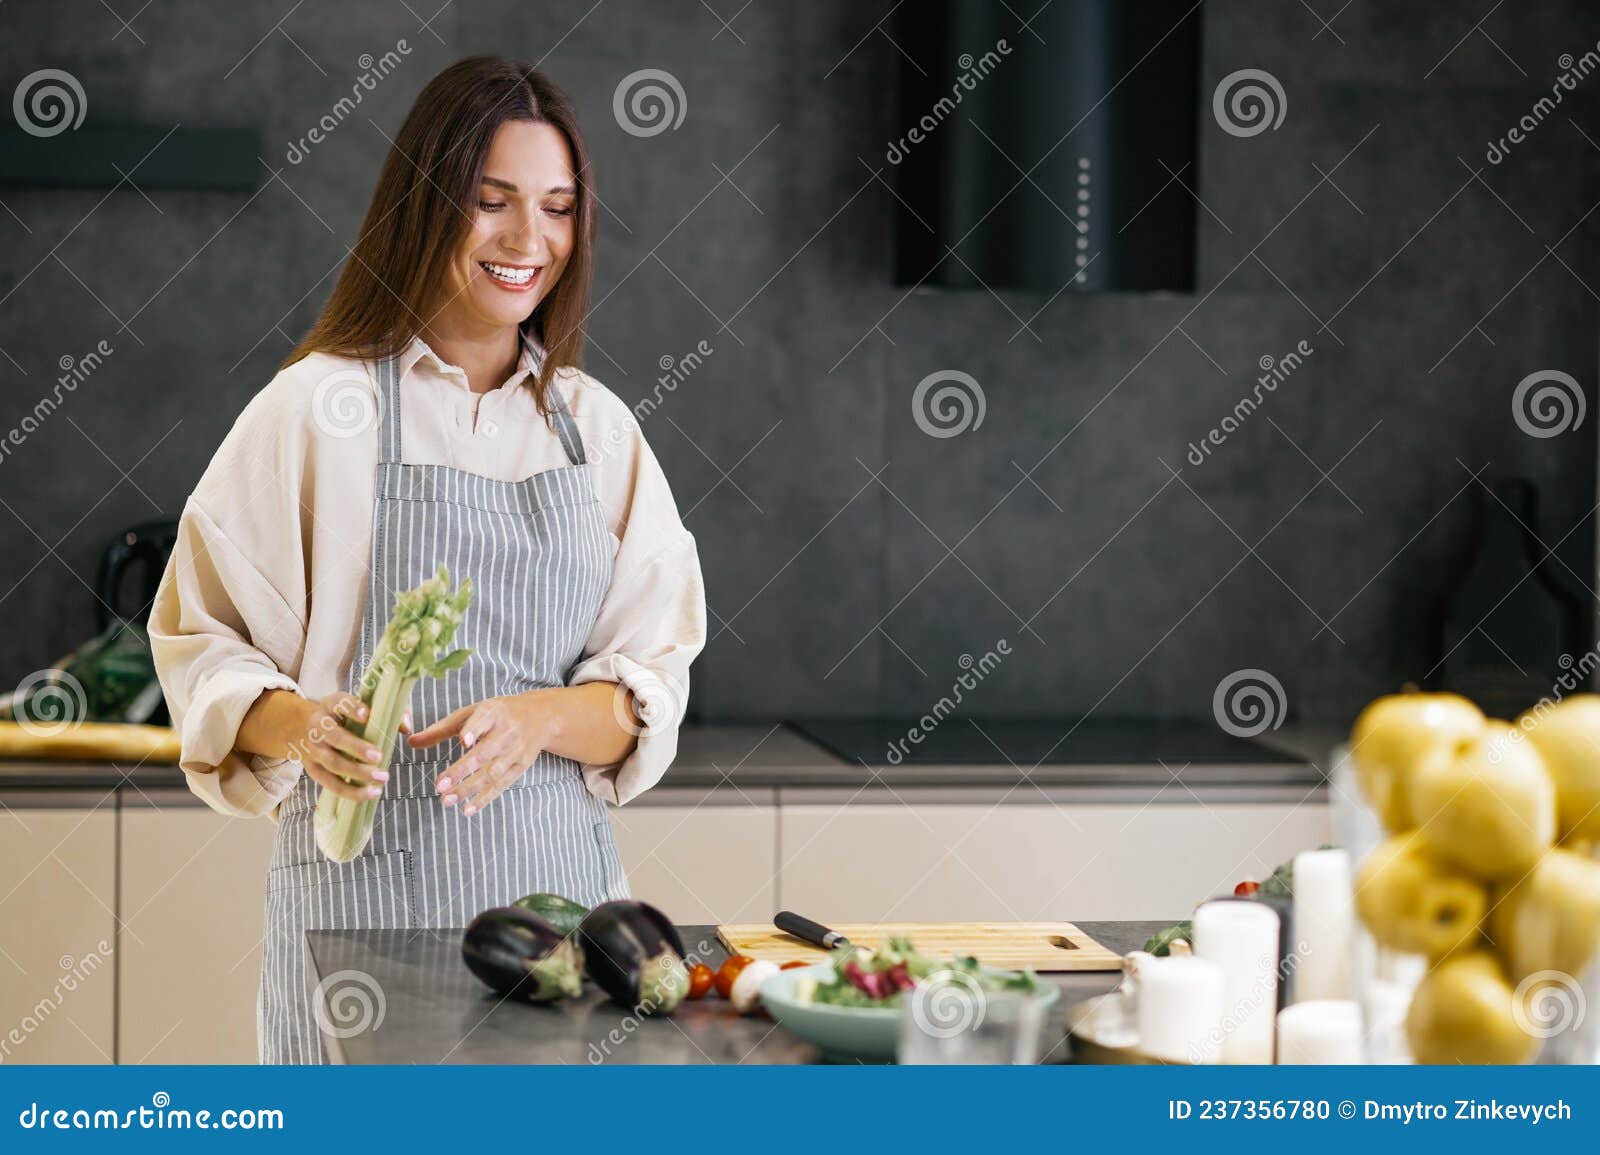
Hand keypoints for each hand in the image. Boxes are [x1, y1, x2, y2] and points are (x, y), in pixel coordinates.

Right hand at [288, 692, 411, 802]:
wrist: (303, 726)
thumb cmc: (343, 716)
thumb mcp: (359, 706)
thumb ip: (388, 712)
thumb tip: (406, 727)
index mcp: (331, 705)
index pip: (339, 703)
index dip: (352, 708)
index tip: (367, 714)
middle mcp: (318, 725)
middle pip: (335, 737)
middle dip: (357, 748)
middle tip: (379, 756)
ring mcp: (312, 748)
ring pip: (332, 763)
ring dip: (357, 773)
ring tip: (382, 778)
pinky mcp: (312, 768)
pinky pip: (330, 783)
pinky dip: (351, 791)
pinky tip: (372, 793)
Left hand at [406, 693, 553, 815]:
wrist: (540, 717)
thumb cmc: (499, 714)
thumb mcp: (473, 712)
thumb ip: (441, 728)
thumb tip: (410, 741)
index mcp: (493, 713)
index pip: (483, 721)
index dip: (473, 730)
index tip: (462, 741)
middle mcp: (507, 732)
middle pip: (485, 753)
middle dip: (462, 770)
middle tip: (439, 785)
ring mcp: (516, 751)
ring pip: (492, 773)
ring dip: (469, 788)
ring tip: (446, 800)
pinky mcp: (520, 767)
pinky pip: (501, 785)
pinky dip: (485, 799)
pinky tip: (467, 809)